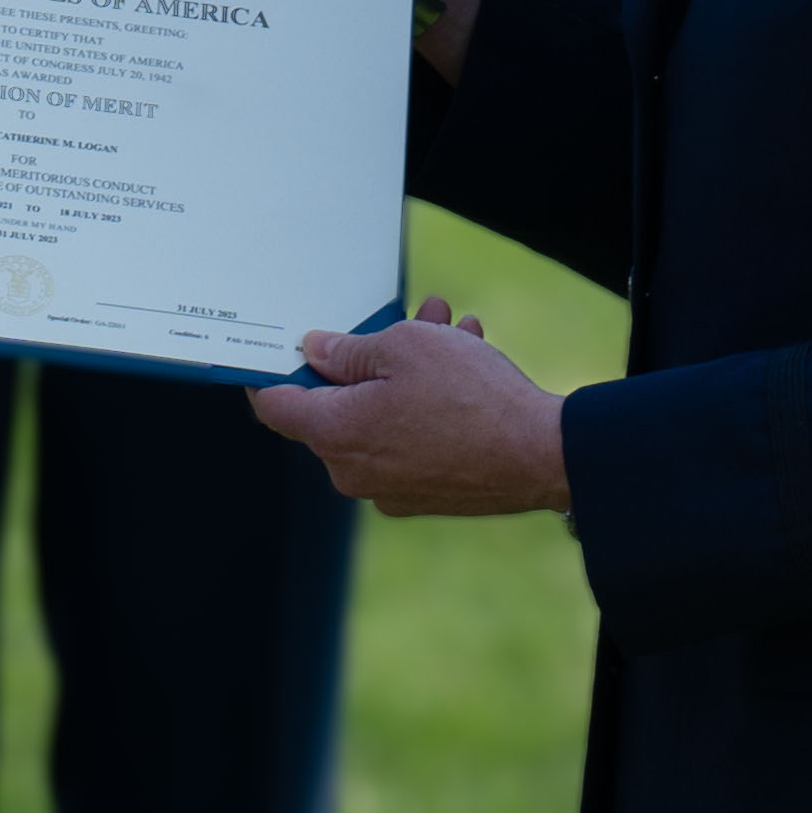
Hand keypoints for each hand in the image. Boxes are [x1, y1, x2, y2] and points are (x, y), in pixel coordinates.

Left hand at [252, 312, 568, 517]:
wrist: (540, 455)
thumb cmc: (469, 398)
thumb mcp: (404, 347)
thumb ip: (349, 350)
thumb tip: (316, 352)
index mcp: (334, 434)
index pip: (275, 405)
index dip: (271, 372)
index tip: (280, 349)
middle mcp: (352, 471)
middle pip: (338, 405)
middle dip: (367, 355)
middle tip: (399, 319)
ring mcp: (389, 488)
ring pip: (382, 416)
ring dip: (407, 370)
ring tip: (448, 325)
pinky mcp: (425, 494)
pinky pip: (410, 440)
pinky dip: (427, 404)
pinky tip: (466, 358)